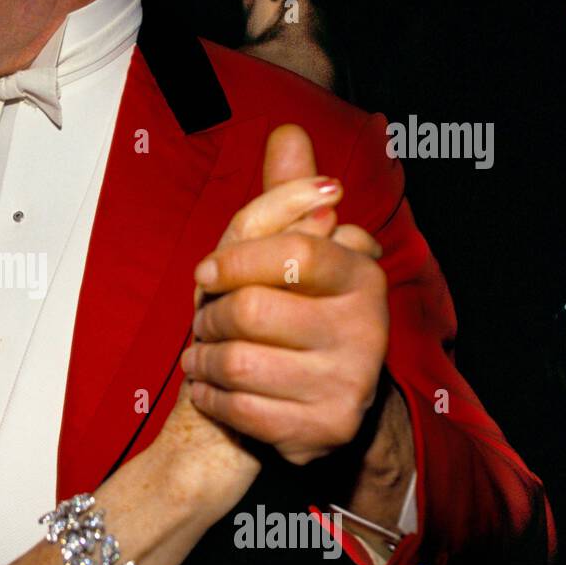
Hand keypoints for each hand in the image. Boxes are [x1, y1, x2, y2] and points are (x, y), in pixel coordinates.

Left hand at [182, 125, 389, 465]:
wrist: (315, 404)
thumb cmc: (292, 312)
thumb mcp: (289, 253)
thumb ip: (286, 197)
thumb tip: (287, 133)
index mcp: (362, 277)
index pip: (294, 252)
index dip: (236, 260)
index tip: (204, 272)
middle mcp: (366, 330)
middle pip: (251, 311)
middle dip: (209, 316)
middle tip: (201, 321)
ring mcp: (347, 385)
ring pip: (238, 363)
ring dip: (201, 358)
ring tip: (199, 353)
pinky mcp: (323, 431)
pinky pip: (239, 410)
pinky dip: (209, 397)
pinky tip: (208, 387)